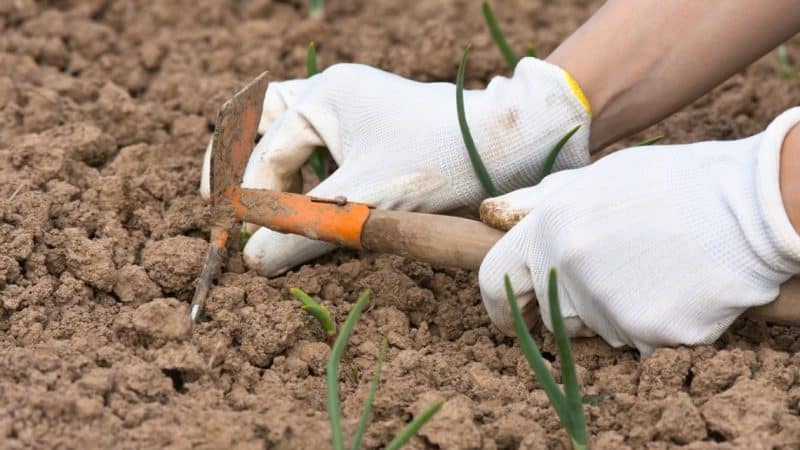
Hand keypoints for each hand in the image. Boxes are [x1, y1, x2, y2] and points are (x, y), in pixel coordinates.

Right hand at [202, 59, 590, 275]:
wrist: (507, 147)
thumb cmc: (437, 162)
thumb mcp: (364, 201)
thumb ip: (304, 231)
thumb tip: (252, 263)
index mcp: (324, 96)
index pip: (266, 151)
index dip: (246, 198)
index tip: (235, 239)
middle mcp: (334, 93)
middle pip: (262, 121)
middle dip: (238, 163)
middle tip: (218, 204)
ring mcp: (355, 108)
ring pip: (290, 132)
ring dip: (269, 167)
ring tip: (251, 205)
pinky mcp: (374, 129)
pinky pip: (321, 146)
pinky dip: (303, 173)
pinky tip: (303, 201)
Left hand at [479, 108, 799, 354]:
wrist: (751, 204)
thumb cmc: (672, 183)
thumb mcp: (597, 178)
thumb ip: (538, 204)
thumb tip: (490, 217)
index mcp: (549, 227)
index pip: (493, 279)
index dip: (497, 302)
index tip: (508, 313)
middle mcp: (567, 269)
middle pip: (550, 313)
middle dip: (570, 305)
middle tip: (615, 275)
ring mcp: (606, 305)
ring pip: (595, 329)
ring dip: (616, 311)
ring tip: (657, 268)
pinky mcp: (647, 334)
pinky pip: (637, 341)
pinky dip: (654, 324)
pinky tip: (681, 289)